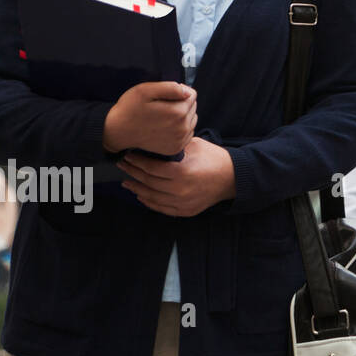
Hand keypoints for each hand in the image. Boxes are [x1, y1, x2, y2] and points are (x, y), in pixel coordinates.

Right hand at [103, 81, 195, 154]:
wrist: (117, 132)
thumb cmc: (130, 109)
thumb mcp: (145, 90)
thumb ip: (170, 87)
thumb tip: (188, 91)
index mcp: (177, 112)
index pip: (192, 94)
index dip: (179, 91)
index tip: (164, 96)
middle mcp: (182, 128)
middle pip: (193, 107)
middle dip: (181, 103)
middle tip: (161, 106)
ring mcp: (180, 140)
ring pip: (192, 119)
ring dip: (182, 116)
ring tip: (162, 116)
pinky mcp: (176, 148)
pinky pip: (188, 132)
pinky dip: (180, 128)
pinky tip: (165, 126)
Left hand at [118, 137, 235, 216]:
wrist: (233, 177)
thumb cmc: (214, 158)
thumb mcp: (195, 146)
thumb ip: (173, 147)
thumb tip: (152, 143)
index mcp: (182, 172)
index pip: (151, 168)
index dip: (137, 162)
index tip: (127, 155)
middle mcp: (180, 190)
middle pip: (148, 182)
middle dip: (133, 172)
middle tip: (122, 165)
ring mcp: (182, 203)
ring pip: (151, 197)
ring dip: (137, 189)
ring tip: (127, 181)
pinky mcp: (185, 211)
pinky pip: (161, 208)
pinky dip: (148, 202)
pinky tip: (141, 195)